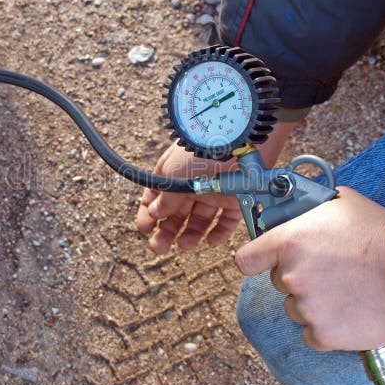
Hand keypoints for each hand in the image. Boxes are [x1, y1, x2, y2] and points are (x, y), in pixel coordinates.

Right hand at [137, 122, 296, 253]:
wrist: (240, 137)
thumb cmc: (202, 151)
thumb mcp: (175, 173)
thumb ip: (165, 197)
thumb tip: (154, 213)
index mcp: (173, 173)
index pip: (155, 197)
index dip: (147, 214)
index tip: (144, 230)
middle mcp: (193, 183)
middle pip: (176, 212)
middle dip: (166, 231)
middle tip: (159, 247)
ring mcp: (215, 191)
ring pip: (200, 220)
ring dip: (190, 234)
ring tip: (185, 244)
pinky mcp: (236, 198)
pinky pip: (226, 221)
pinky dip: (218, 233)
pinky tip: (209, 241)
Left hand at [234, 187, 384, 350]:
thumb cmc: (380, 233)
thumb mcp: (341, 203)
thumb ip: (311, 210)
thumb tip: (302, 208)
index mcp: (288, 241)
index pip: (246, 259)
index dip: (256, 260)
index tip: (265, 262)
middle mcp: (291, 276)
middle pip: (280, 283)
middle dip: (299, 278)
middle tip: (330, 271)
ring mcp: (306, 307)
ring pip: (296, 309)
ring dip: (314, 303)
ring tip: (346, 291)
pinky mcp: (324, 334)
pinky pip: (311, 334)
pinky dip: (326, 329)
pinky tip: (348, 312)